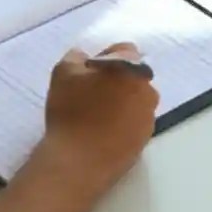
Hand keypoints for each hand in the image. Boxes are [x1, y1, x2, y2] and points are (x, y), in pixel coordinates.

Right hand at [42, 43, 158, 195]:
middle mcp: (148, 91)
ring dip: (119, 102)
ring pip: (134, 101)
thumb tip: (86, 58)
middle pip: (132, 77)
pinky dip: (121, 124)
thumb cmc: (71, 111)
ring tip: (94, 117)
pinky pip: (133, 123)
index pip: (123, 50)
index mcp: (131, 69)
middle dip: (115, 81)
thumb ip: (77, 56)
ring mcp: (149, 118)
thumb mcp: (63, 72)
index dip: (103, 58)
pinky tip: (100, 133)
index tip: (87, 74)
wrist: (77, 161)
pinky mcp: (144, 141)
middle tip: (89, 94)